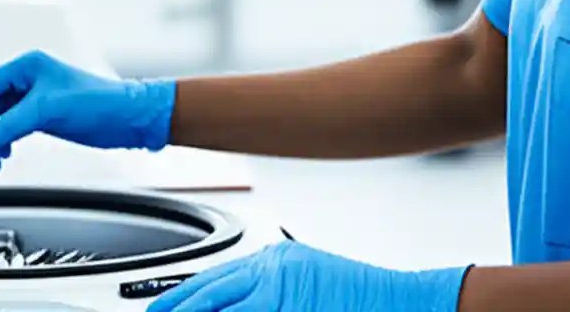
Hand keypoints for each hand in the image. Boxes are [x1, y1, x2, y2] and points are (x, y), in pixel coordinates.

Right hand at [0, 51, 176, 173]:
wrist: (130, 119)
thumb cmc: (100, 102)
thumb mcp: (47, 110)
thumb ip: (9, 125)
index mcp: (26, 67)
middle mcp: (26, 80)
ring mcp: (33, 99)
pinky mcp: (41, 117)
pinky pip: (8, 129)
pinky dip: (1, 143)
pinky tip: (3, 155)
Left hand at [149, 241, 467, 311]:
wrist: (409, 300)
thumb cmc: (363, 297)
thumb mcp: (307, 281)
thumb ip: (269, 290)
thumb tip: (230, 303)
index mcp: (275, 262)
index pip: (215, 279)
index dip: (182, 296)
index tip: (159, 308)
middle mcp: (275, 274)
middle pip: (211, 295)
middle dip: (179, 309)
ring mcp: (285, 297)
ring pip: (226, 308)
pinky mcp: (295, 311)